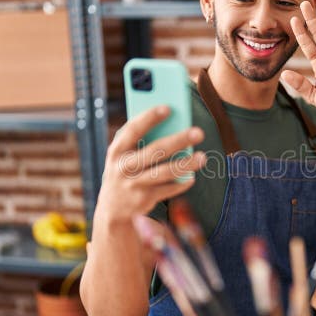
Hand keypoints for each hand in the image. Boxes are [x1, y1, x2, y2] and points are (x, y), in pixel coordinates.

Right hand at [93, 105, 206, 227]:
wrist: (113, 208)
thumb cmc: (125, 170)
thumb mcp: (123, 154)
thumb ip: (140, 140)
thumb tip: (173, 123)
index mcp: (117, 150)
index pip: (133, 129)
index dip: (149, 118)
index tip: (168, 107)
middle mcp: (123, 167)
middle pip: (155, 151)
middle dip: (178, 140)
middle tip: (199, 132)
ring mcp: (134, 184)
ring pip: (164, 172)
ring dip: (186, 164)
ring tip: (202, 157)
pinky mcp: (144, 200)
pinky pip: (168, 190)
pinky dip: (182, 183)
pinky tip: (191, 177)